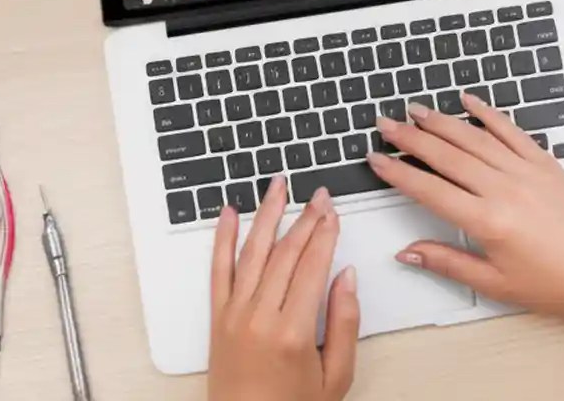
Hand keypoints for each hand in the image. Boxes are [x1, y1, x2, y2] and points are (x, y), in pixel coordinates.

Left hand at [209, 178, 359, 400]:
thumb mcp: (335, 377)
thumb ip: (344, 323)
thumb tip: (347, 278)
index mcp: (293, 332)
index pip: (312, 266)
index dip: (325, 234)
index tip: (333, 212)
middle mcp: (259, 317)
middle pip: (285, 253)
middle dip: (304, 218)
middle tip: (317, 194)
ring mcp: (234, 315)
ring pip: (251, 252)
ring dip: (266, 215)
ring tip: (277, 186)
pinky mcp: (217, 318)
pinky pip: (218, 269)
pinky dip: (223, 238)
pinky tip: (228, 214)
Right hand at [365, 93, 563, 322]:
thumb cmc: (559, 284)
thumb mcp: (496, 284)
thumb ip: (448, 263)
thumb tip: (408, 252)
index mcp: (488, 221)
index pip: (429, 189)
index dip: (398, 172)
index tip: (376, 159)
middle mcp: (505, 189)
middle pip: (446, 155)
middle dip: (410, 137)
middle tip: (385, 124)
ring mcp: (527, 172)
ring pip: (474, 138)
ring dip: (441, 121)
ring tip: (415, 110)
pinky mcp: (547, 164)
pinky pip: (511, 131)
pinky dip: (488, 114)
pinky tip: (469, 101)